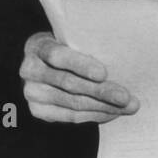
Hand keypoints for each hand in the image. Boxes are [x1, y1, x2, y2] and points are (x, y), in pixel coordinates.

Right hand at [19, 32, 139, 123]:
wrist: (45, 66)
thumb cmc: (67, 50)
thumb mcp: (72, 41)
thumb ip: (88, 49)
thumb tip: (123, 65)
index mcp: (38, 45)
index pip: (58, 55)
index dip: (81, 65)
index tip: (104, 74)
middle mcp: (30, 69)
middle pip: (69, 83)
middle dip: (101, 91)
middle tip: (125, 97)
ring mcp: (32, 92)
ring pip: (73, 103)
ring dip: (104, 107)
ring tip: (128, 107)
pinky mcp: (38, 110)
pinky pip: (71, 116)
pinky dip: (96, 115)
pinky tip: (113, 113)